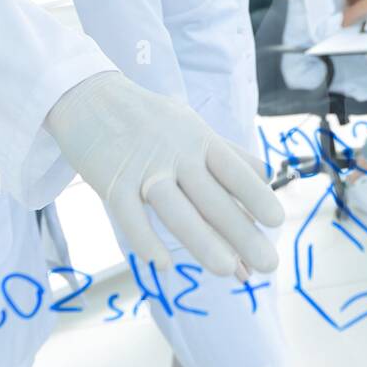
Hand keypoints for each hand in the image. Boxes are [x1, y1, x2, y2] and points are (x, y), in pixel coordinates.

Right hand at [46, 72, 283, 276]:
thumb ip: (228, 152)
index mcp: (200, 139)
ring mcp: (144, 169)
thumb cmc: (149, 117)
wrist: (88, 96)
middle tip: (269, 264)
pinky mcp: (112, 182)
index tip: (277, 220)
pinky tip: (164, 264)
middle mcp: (177, 154)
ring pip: (176, 209)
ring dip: (203, 241)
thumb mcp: (193, 125)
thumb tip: (268, 174)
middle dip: (243, 233)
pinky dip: (146, 240)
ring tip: (228, 270)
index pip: (235, 170)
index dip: (256, 195)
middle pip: (213, 198)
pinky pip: (130, 216)